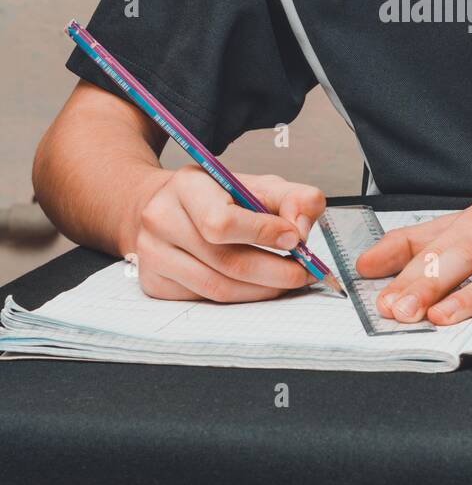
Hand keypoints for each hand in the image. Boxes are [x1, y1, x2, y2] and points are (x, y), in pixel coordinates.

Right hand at [130, 166, 326, 301]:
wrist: (163, 206)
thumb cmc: (214, 196)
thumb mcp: (255, 184)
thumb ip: (291, 198)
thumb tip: (301, 229)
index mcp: (187, 186)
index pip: (223, 222)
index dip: (264, 235)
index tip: (295, 239)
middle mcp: (162, 219)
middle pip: (226, 261)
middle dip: (276, 271)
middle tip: (305, 271)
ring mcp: (152, 255)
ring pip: (218, 288)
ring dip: (262, 290)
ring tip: (287, 280)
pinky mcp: (154, 283)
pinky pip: (205, 300)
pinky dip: (240, 297)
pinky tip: (257, 286)